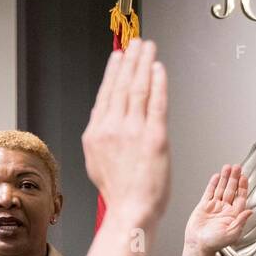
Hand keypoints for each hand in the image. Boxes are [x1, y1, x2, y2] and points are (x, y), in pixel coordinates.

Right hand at [82, 38, 169, 226]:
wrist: (131, 212)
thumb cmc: (120, 194)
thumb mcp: (97, 161)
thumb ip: (101, 136)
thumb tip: (102, 117)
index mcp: (96, 133)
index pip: (106, 94)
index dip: (113, 71)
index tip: (119, 57)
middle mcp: (113, 128)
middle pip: (121, 85)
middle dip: (130, 60)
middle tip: (136, 43)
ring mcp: (134, 131)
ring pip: (138, 88)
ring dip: (144, 64)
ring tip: (148, 49)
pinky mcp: (155, 137)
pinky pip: (157, 102)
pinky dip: (158, 83)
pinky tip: (159, 69)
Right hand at [185, 165, 253, 252]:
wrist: (198, 245)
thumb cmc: (215, 243)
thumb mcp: (232, 233)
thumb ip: (241, 221)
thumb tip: (250, 211)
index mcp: (233, 215)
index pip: (240, 197)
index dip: (242, 187)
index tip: (244, 177)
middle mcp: (225, 209)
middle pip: (232, 190)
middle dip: (234, 178)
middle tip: (237, 167)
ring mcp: (214, 207)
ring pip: (221, 189)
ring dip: (225, 178)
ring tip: (227, 167)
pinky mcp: (204, 206)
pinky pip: (209, 192)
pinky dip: (213, 184)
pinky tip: (216, 177)